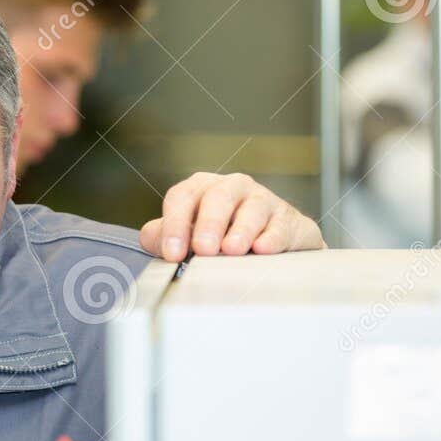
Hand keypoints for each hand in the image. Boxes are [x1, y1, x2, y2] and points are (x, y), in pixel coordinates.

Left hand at [139, 171, 324, 259]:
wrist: (270, 243)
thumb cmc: (221, 236)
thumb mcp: (189, 234)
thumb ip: (164, 236)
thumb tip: (152, 238)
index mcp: (202, 190)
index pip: (182, 197)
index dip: (175, 224)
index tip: (172, 252)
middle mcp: (232, 188)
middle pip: (218, 196)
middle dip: (209, 223)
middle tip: (203, 249)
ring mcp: (262, 201)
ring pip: (253, 208)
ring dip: (241, 229)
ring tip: (232, 250)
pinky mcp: (287, 220)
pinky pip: (281, 225)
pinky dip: (272, 237)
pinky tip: (263, 249)